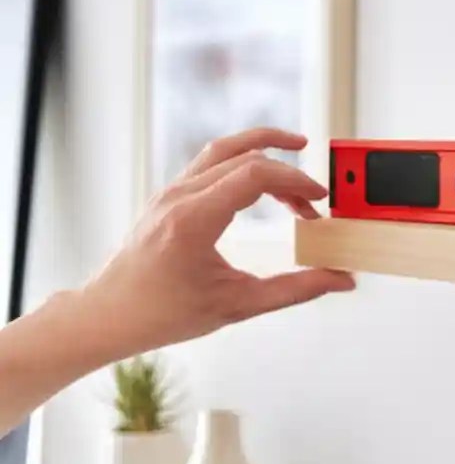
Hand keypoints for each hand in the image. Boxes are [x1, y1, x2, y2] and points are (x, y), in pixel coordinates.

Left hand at [78, 128, 354, 356]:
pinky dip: (241, 164)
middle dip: (288, 173)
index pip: (255, 174)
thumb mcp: (237, 305)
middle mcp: (179, 196)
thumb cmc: (161, 313)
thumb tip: (338, 281)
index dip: (295, 180)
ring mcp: (170, 192)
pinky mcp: (168, 197)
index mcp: (193, 219)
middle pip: (245, 156)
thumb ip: (295, 290)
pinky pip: (209, 164)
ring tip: (293, 148)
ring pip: (223, 149)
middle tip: (313, 199)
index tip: (318, 199)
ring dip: (262, 148)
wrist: (107, 315)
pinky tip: (259, 181)